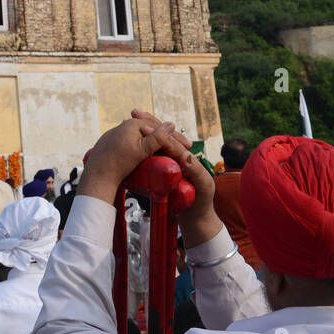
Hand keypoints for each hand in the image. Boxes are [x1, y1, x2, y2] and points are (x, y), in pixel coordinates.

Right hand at [130, 109, 223, 249]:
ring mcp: (172, 165)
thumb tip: (186, 154)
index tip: (144, 126)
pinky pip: (153, 156)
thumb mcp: (203, 186)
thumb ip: (197, 171)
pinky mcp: (165, 173)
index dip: (158, 133)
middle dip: (150, 123)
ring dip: (144, 131)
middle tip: (134, 112)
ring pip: (156, 144)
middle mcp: (180, 158)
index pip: (171, 142)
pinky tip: (131, 142)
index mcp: (188, 158)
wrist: (197, 220)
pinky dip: (143, 147)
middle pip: (162, 137)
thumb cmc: (202, 203)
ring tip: (130, 121)